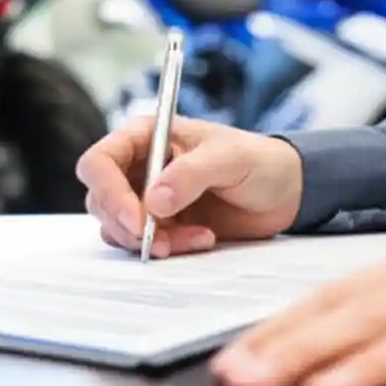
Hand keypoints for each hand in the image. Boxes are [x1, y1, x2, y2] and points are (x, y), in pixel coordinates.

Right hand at [75, 116, 302, 257]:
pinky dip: (169, 248)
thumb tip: (153, 201)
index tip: (137, 219)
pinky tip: (203, 238)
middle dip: (126, 225)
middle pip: (101, 199)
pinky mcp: (162, 226)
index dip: (109, 192)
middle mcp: (138, 166)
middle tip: (159, 241)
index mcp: (146, 136)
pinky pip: (145, 244)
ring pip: (119, 227)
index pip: (100, 162)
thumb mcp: (230, 158)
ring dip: (149, 240)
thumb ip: (190, 174)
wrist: (285, 192)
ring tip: (194, 238)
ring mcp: (147, 199)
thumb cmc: (259, 160)